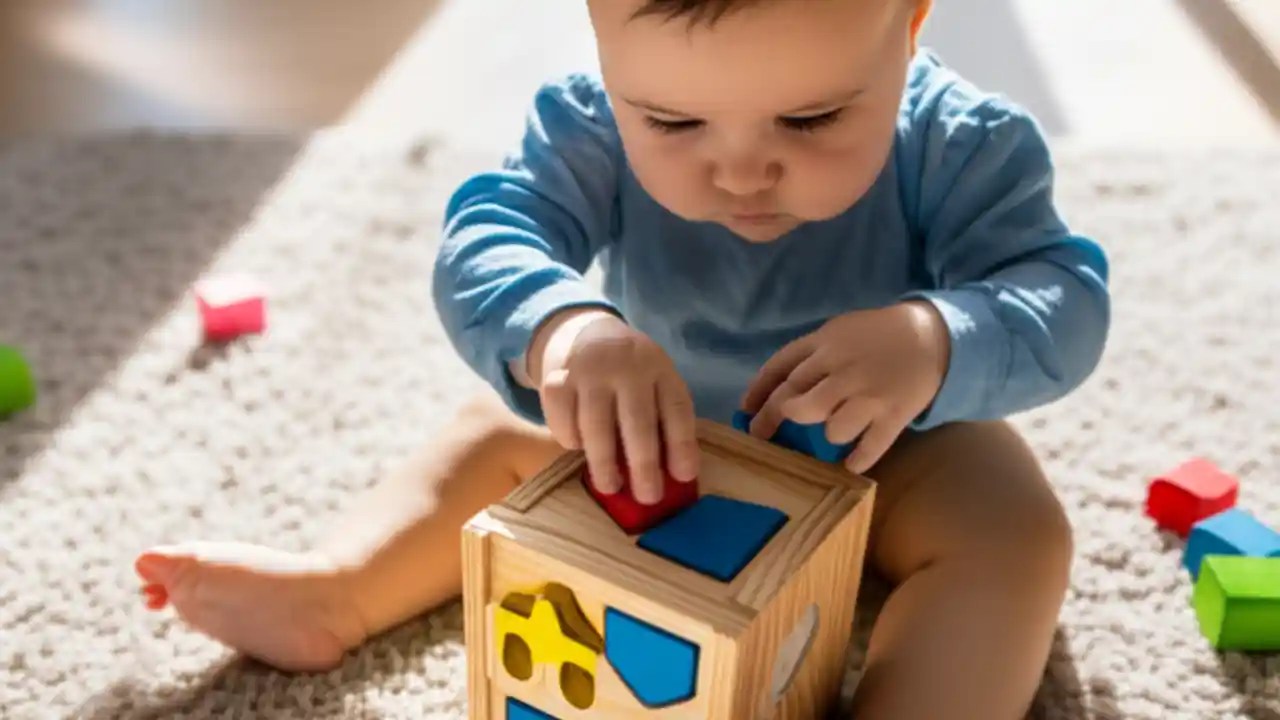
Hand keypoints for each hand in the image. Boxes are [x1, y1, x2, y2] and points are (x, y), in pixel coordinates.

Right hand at [527, 307, 698, 503]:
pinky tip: (577, 447)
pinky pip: (562, 417)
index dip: (682, 444)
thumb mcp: (655, 381)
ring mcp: (589, 371)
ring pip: (596, 423)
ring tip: (610, 487)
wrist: (584, 332)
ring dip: (604, 461)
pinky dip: (569, 438)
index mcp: (659, 368)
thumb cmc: (629, 373)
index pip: (675, 407)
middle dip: (643, 463)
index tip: (683, 477)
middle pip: (637, 420)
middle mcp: (626, 367)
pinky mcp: (557, 378)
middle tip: (647, 497)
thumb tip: (675, 474)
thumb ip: (664, 417)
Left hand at [739, 301, 949, 473]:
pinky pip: (869, 448)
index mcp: (825, 344)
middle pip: (797, 404)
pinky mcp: (894, 414)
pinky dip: (857, 460)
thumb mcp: (837, 332)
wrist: (932, 335)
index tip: (745, 413)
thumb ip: (808, 356)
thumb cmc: (876, 336)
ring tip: (834, 432)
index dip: (758, 394)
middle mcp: (842, 369)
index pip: (780, 370)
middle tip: (766, 437)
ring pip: (831, 430)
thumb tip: (773, 391)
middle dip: (776, 422)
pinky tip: (850, 463)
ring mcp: (869, 394)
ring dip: (827, 436)